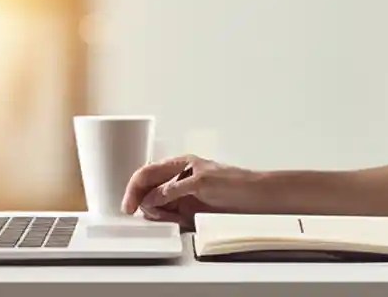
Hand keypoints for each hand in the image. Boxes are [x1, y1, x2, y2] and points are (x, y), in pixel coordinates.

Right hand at [121, 155, 263, 229]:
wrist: (258, 200)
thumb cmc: (236, 183)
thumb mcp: (201, 183)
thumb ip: (173, 189)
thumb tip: (150, 199)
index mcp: (180, 164)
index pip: (147, 173)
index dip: (134, 188)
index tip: (129, 205)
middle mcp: (178, 179)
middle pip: (148, 190)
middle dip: (144, 203)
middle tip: (146, 215)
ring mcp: (183, 197)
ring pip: (157, 206)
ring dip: (157, 214)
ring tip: (170, 218)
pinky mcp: (189, 213)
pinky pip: (169, 218)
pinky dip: (167, 222)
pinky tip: (176, 223)